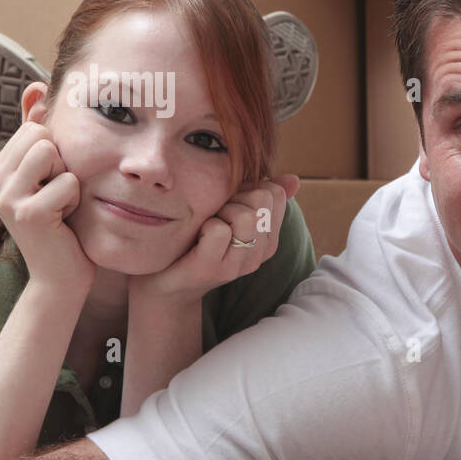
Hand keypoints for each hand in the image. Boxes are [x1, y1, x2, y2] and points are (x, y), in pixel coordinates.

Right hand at [0, 121, 95, 293]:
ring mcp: (6, 196)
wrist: (62, 275)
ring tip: (62, 204)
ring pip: (52, 152)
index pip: (34, 128)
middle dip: (63, 162)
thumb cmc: (63, 222)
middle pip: (42, 135)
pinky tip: (65, 219)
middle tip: (59, 195)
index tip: (52, 183)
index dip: (57, 152)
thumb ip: (40, 132)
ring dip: (69, 179)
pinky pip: (68, 182)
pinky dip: (76, 199)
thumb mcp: (50, 173)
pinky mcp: (28, 213)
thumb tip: (38, 86)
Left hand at [130, 174, 299, 304]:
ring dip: (220, 210)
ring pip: (246, 216)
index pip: (274, 193)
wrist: (165, 280)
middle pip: (262, 199)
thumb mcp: (233, 216)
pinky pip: (219, 230)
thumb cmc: (198, 241)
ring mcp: (239, 264)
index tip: (230, 200)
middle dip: (234, 196)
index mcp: (269, 238)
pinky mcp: (213, 269)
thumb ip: (263, 199)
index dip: (248, 186)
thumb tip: (295, 179)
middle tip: (216, 212)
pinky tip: (197, 236)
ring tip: (207, 223)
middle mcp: (260, 253)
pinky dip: (204, 225)